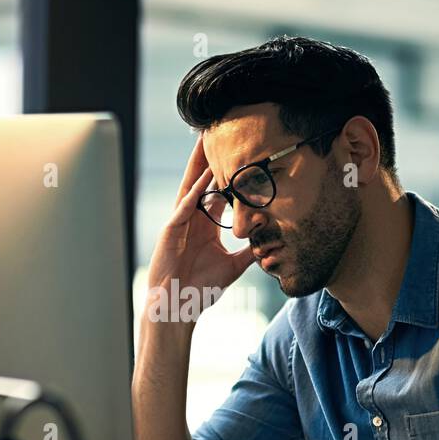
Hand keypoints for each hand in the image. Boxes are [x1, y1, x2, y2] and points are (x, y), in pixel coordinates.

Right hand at [143, 137, 254, 322]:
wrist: (178, 306)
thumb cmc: (199, 289)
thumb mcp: (232, 267)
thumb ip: (247, 254)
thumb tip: (268, 246)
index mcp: (205, 226)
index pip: (218, 192)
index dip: (227, 174)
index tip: (240, 154)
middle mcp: (192, 219)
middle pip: (202, 182)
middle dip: (210, 159)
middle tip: (218, 133)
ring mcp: (179, 223)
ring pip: (191, 187)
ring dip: (199, 165)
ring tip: (205, 142)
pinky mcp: (170, 231)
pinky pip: (184, 207)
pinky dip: (195, 192)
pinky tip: (204, 178)